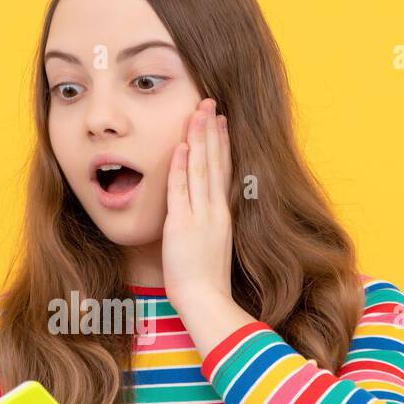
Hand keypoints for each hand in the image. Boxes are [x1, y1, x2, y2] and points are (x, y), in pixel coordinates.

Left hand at [162, 97, 233, 311]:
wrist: (206, 300)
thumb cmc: (207, 282)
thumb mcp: (213, 248)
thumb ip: (209, 228)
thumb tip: (203, 219)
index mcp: (223, 215)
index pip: (224, 171)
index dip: (222, 144)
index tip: (221, 122)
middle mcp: (215, 210)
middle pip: (215, 162)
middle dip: (211, 130)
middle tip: (210, 103)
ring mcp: (200, 216)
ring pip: (200, 169)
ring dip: (198, 139)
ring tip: (198, 112)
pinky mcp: (183, 225)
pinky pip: (180, 189)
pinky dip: (180, 166)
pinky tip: (180, 145)